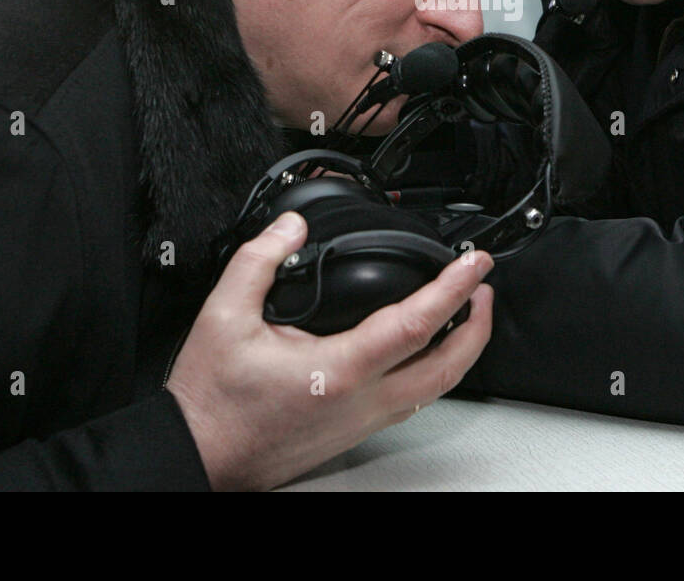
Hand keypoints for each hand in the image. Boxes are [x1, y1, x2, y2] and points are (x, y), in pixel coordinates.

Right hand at [165, 210, 493, 490]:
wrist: (200, 455)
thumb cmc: (212, 401)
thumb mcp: (224, 316)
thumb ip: (259, 261)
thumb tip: (290, 228)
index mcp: (338, 370)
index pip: (416, 322)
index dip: (453, 287)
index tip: (473, 262)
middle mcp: (362, 402)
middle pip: (449, 367)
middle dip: (478, 324)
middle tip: (483, 286)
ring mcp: (363, 422)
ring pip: (436, 390)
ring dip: (461, 350)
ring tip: (465, 314)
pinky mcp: (355, 432)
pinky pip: (412, 401)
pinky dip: (433, 371)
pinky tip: (425, 350)